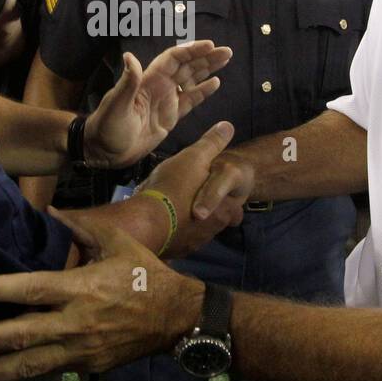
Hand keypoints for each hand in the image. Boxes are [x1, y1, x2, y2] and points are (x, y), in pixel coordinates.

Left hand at [0, 209, 204, 380]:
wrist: (177, 317)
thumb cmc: (146, 275)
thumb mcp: (118, 241)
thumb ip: (81, 226)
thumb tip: (49, 212)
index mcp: (81, 288)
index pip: (30, 289)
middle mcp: (75, 322)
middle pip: (19, 335)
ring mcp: (80, 349)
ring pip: (29, 364)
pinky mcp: (86, 367)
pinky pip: (47, 370)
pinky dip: (19, 374)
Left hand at [83, 41, 232, 167]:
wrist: (105, 152)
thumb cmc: (107, 127)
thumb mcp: (116, 105)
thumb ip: (127, 82)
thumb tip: (130, 56)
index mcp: (148, 81)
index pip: (173, 59)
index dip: (191, 51)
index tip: (209, 45)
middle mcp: (159, 87)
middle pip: (186, 67)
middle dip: (205, 58)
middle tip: (226, 51)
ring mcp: (165, 101)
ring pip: (190, 80)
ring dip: (207, 70)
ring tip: (225, 60)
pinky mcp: (170, 117)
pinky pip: (190, 101)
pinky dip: (202, 91)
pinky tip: (215, 83)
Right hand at [138, 121, 247, 258]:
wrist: (146, 223)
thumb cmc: (175, 187)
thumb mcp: (195, 157)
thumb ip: (211, 143)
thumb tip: (227, 126)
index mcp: (224, 211)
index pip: (235, 211)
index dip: (229, 203)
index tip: (220, 198)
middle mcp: (211, 233)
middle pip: (214, 224)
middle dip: (206, 215)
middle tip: (192, 201)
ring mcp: (190, 246)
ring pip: (194, 234)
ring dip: (187, 224)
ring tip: (171, 209)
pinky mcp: (172, 254)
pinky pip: (174, 242)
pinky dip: (170, 233)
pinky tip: (158, 222)